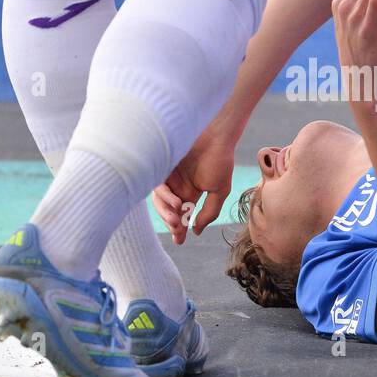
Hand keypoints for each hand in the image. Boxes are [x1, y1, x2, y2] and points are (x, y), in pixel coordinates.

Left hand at [152, 129, 235, 243]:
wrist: (215, 135)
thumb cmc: (220, 159)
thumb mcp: (219, 191)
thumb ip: (209, 212)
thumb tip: (197, 231)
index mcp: (191, 192)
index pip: (181, 214)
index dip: (179, 229)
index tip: (180, 241)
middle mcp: (178, 185)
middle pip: (168, 211)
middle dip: (171, 222)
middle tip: (177, 229)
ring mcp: (169, 176)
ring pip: (160, 201)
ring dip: (167, 212)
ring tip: (176, 218)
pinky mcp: (161, 166)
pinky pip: (156, 187)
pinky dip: (164, 198)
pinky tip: (176, 201)